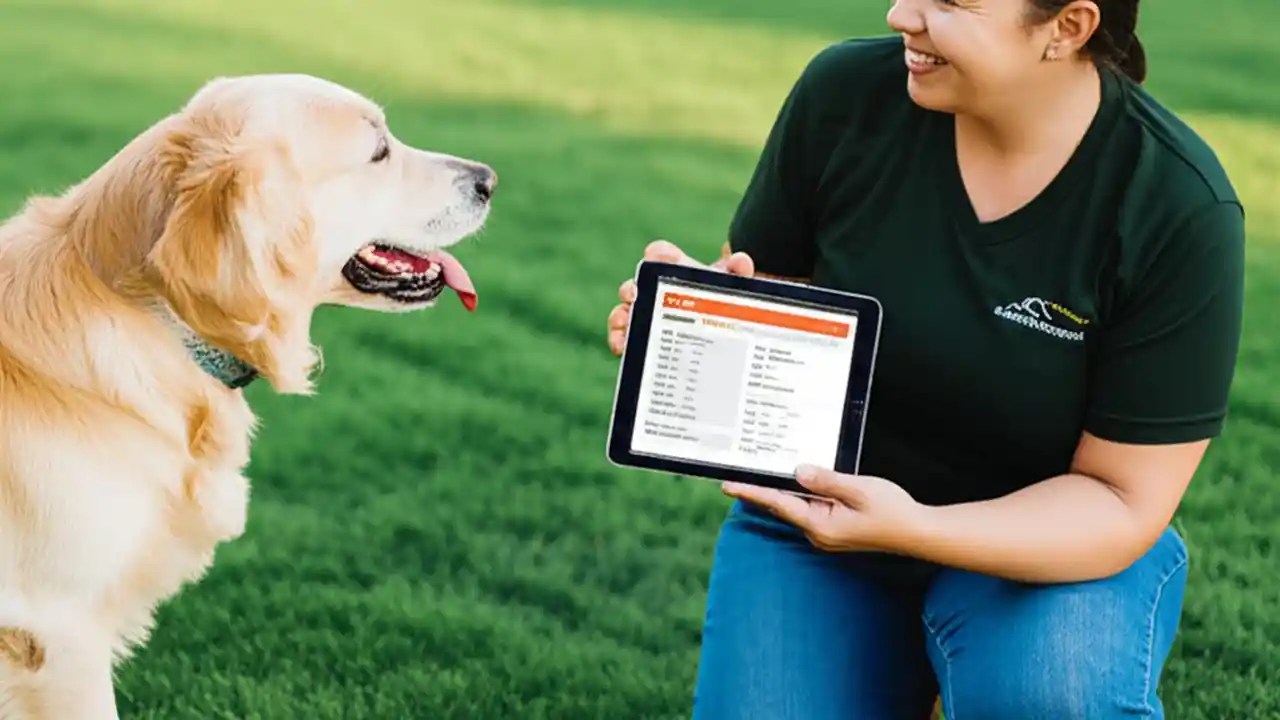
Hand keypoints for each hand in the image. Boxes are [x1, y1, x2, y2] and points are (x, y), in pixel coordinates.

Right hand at [606, 239, 754, 355]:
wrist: (732, 335)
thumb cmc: (729, 304)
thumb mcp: (738, 288)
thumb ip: (740, 272)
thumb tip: (740, 261)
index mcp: (679, 272)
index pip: (662, 255)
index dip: (658, 254)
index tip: (653, 256)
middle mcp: (659, 291)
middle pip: (637, 285)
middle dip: (631, 289)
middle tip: (634, 295)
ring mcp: (651, 316)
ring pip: (626, 312)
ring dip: (620, 316)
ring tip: (623, 324)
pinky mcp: (646, 339)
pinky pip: (626, 338)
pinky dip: (619, 340)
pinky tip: (621, 346)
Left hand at [721, 465, 927, 553]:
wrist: (918, 533)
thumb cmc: (893, 511)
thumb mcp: (859, 489)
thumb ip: (826, 481)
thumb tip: (799, 472)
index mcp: (820, 525)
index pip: (778, 504)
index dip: (751, 492)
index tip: (727, 485)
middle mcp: (818, 534)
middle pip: (783, 507)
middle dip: (761, 490)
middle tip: (735, 474)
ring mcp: (826, 534)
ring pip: (797, 508)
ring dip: (781, 492)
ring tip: (760, 474)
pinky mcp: (835, 530)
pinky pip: (811, 509)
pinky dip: (800, 496)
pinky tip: (795, 483)